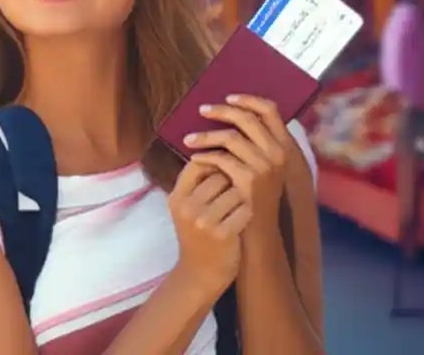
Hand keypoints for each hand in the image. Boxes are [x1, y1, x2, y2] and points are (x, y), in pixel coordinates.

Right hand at [167, 159, 249, 297]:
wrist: (201, 274)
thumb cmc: (197, 234)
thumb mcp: (186, 208)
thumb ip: (196, 183)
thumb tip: (218, 149)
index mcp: (176, 197)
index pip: (197, 163)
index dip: (215, 163)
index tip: (224, 173)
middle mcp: (187, 207)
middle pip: (219, 175)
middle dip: (231, 181)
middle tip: (232, 196)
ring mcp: (204, 221)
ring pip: (235, 190)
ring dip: (242, 197)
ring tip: (237, 209)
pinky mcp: (223, 234)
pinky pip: (244, 209)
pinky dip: (247, 213)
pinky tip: (242, 221)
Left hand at [186, 95, 295, 235]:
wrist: (260, 232)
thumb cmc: (258, 198)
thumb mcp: (266, 169)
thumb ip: (258, 145)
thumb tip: (233, 116)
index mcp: (286, 146)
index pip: (271, 110)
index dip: (248, 99)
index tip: (229, 97)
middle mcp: (279, 154)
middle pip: (246, 119)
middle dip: (221, 111)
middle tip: (201, 110)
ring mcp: (265, 167)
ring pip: (230, 137)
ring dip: (205, 136)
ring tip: (188, 139)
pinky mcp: (249, 180)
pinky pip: (221, 158)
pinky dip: (205, 156)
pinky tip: (194, 158)